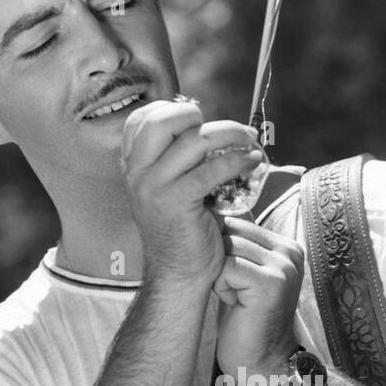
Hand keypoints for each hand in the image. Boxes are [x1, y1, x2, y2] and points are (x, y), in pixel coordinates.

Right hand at [121, 99, 263, 287]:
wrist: (178, 275)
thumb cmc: (183, 232)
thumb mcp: (172, 190)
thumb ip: (180, 161)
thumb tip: (212, 131)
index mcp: (133, 167)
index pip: (141, 119)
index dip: (172, 110)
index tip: (199, 118)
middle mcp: (137, 173)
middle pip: (162, 120)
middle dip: (197, 115)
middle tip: (225, 128)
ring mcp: (153, 187)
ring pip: (194, 140)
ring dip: (230, 134)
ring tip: (250, 140)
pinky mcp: (175, 202)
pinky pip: (211, 170)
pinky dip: (237, 161)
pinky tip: (252, 162)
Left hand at [212, 217, 303, 377]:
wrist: (258, 362)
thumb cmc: (244, 320)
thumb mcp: (242, 275)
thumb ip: (235, 246)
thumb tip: (207, 213)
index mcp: (286, 247)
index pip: (238, 223)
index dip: (222, 249)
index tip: (231, 279)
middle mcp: (290, 252)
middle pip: (231, 233)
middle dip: (220, 262)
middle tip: (235, 293)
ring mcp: (284, 267)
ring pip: (227, 248)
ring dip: (220, 276)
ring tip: (237, 299)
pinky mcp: (271, 282)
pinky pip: (227, 267)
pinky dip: (221, 287)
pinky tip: (236, 304)